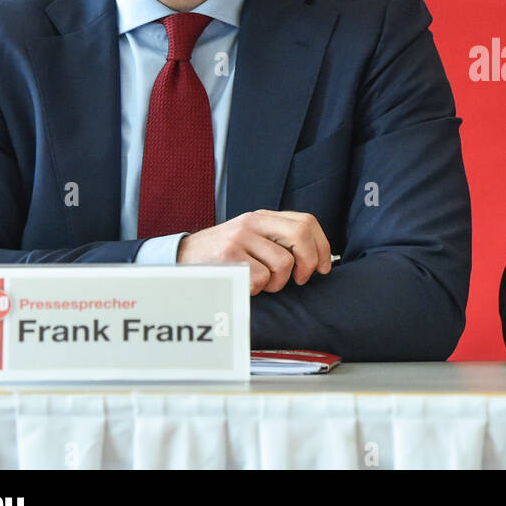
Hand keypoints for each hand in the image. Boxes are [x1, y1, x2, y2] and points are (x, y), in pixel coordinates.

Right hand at [177, 210, 332, 294]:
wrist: (182, 257)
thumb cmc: (224, 253)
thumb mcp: (252, 238)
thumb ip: (279, 240)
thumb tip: (317, 258)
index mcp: (263, 216)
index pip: (307, 222)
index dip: (322, 246)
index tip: (323, 267)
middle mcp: (253, 222)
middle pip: (301, 236)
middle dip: (308, 263)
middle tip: (300, 279)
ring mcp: (240, 237)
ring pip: (283, 263)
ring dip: (278, 282)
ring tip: (263, 283)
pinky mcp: (229, 255)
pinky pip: (261, 278)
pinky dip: (259, 288)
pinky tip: (246, 285)